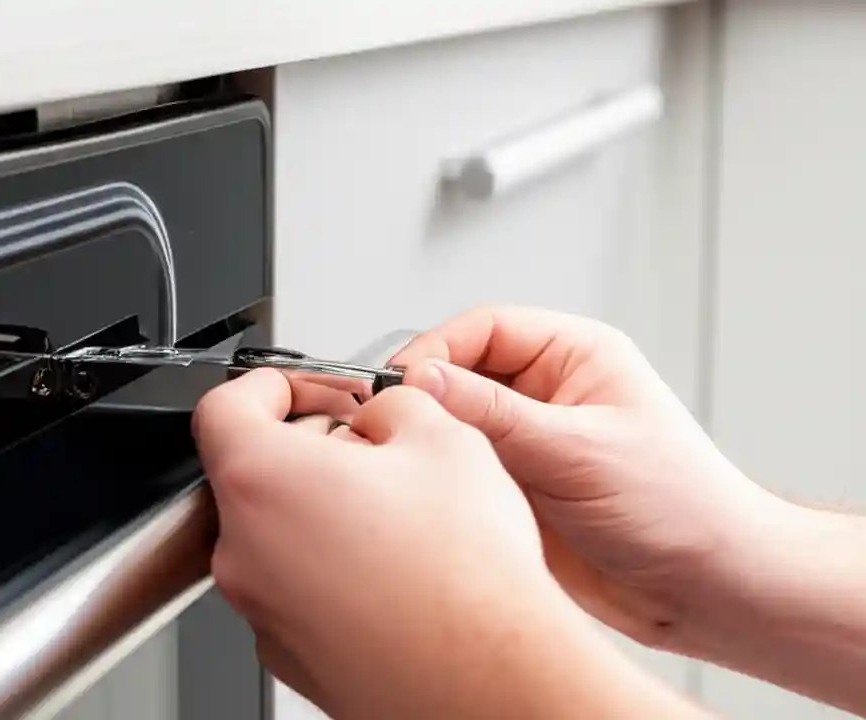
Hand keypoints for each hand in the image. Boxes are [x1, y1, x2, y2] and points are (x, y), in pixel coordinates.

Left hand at [193, 368, 692, 718]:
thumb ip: (392, 404)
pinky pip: (296, 590)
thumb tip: (381, 415)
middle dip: (309, 450)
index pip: (224, 406)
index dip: (267, 385)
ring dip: (323, 513)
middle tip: (372, 451)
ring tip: (400, 519)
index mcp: (262, 481)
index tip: (302, 389)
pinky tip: (395, 573)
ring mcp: (261, 610)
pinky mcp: (288, 653)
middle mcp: (243, 550)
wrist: (489, 683)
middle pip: (252, 473)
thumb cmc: (466, 579)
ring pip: (277, 535)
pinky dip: (331, 572)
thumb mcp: (443, 438)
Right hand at [389, 305, 790, 649]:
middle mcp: (547, 392)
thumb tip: (422, 378)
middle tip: (397, 423)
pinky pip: (461, 469)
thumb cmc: (678, 506)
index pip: (484, 328)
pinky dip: (444, 478)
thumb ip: (494, 413)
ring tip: (419, 461)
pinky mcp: (516, 487)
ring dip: (436, 439)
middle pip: (461, 371)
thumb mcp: (578, 449)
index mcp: (575, 356)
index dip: (438, 350)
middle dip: (428, 395)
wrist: (706, 588)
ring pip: (454, 423)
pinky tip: (438, 494)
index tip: (403, 383)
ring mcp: (529, 440)